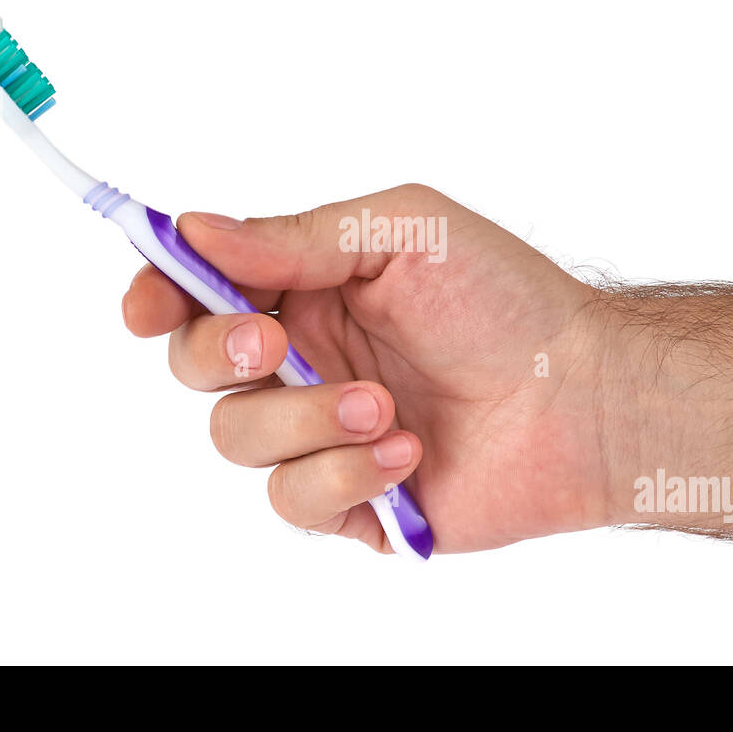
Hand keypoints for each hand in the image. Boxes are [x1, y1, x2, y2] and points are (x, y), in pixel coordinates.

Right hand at [122, 184, 611, 553]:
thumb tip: (194, 232)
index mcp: (305, 288)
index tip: (148, 304)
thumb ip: (295, 237)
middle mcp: (302, 359)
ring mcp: (319, 432)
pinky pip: (293, 499)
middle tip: (278, 344)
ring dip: (303, 419)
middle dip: (220, 352)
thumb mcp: (402, 233)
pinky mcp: (347, 499)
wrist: (583, 395)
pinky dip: (343, 473)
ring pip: (235, 436)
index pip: (199, 290)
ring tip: (383, 406)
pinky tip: (407, 452)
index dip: (158, 295)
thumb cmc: (506, 300)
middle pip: (195, 364)